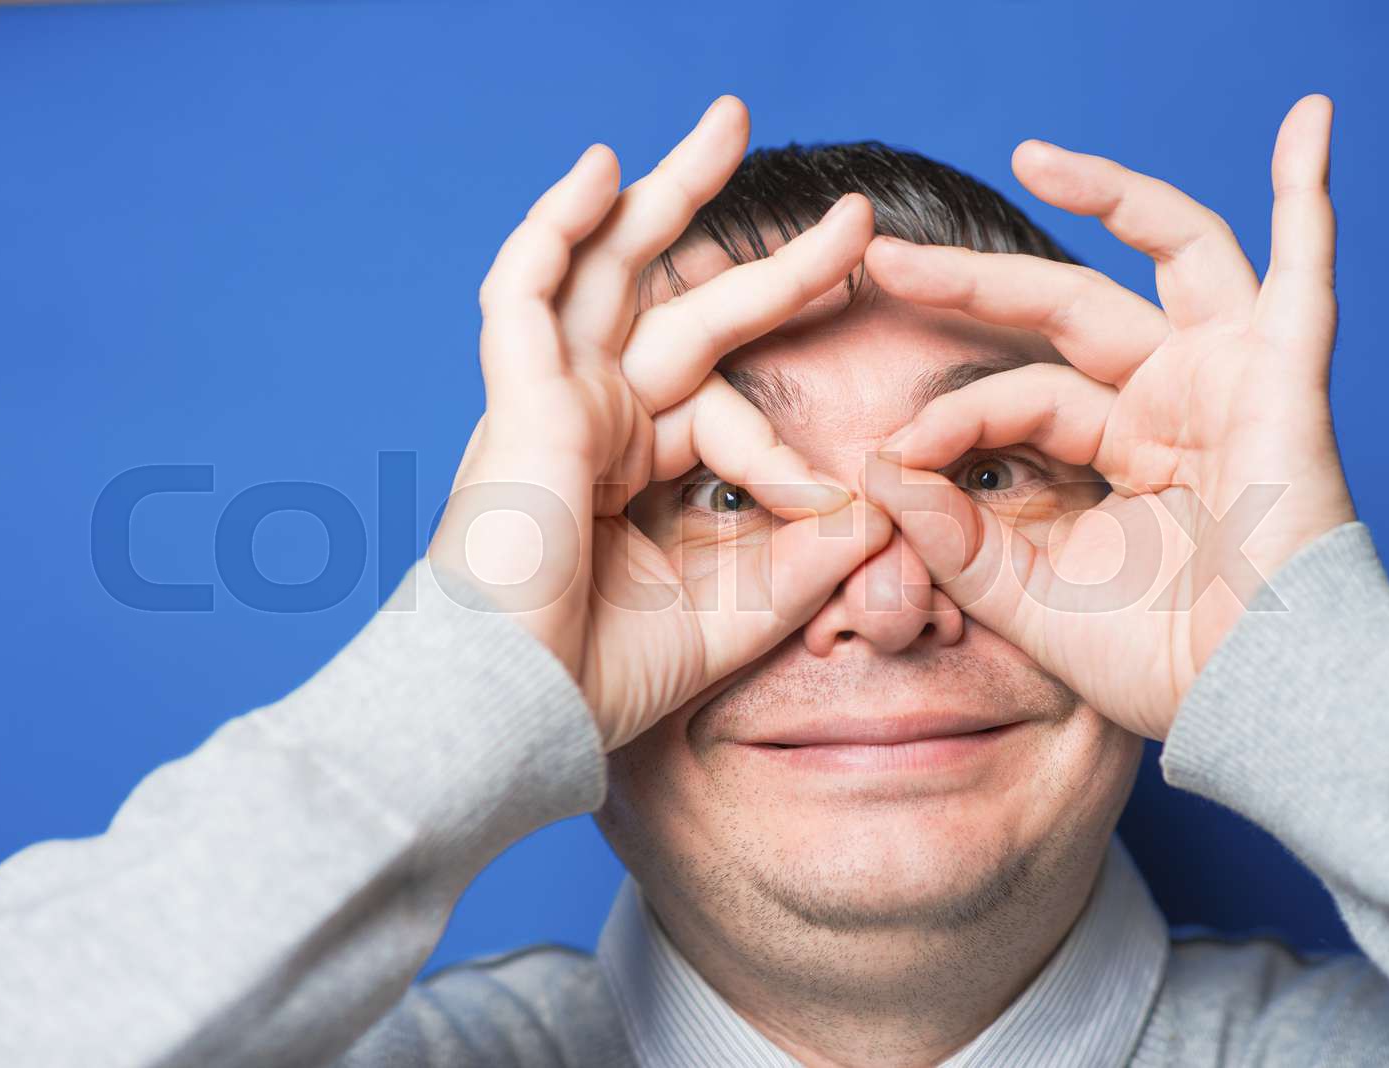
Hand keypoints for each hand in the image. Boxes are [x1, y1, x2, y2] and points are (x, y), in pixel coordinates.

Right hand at [430, 97, 890, 750]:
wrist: (505, 717)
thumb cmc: (593, 677)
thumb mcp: (732, 612)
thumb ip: (805, 562)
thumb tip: (883, 509)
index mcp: (628, 466)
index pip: (724, 415)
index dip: (787, 456)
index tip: (836, 505)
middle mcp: (590, 420)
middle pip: (680, 308)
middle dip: (764, 256)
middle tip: (852, 212)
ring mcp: (549, 403)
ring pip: (608, 270)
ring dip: (665, 196)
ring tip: (730, 124)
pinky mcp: (516, 402)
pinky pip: (525, 292)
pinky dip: (556, 227)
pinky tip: (602, 167)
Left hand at [860, 95, 1355, 740]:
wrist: (1252, 702)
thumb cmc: (1155, 664)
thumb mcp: (1024, 597)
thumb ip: (949, 535)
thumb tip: (876, 466)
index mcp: (1118, 452)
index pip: (1015, 399)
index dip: (946, 419)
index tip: (880, 453)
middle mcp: (1173, 402)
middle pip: (1064, 309)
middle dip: (973, 281)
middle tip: (883, 258)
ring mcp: (1228, 380)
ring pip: (1171, 255)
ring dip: (1114, 195)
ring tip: (1032, 155)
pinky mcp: (1285, 377)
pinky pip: (1306, 270)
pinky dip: (1309, 194)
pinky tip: (1310, 121)